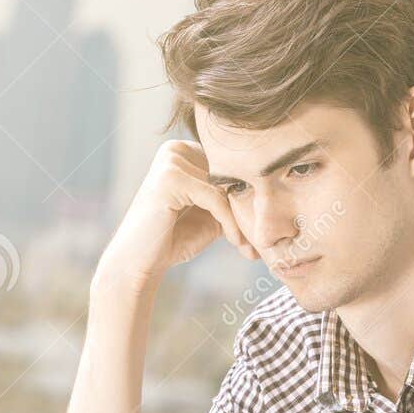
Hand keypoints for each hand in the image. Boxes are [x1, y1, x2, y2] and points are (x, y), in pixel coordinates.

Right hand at [97, 140, 251, 290]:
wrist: (140, 263)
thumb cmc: (175, 238)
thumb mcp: (212, 214)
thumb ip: (232, 198)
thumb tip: (273, 190)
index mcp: (185, 151)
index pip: (230, 167)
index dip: (248, 195)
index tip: (265, 224)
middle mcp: (175, 149)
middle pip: (229, 176)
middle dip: (247, 207)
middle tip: (263, 238)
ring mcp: (170, 161)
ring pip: (225, 189)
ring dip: (242, 219)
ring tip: (251, 245)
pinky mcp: (170, 178)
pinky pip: (216, 199)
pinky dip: (230, 223)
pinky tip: (236, 243)